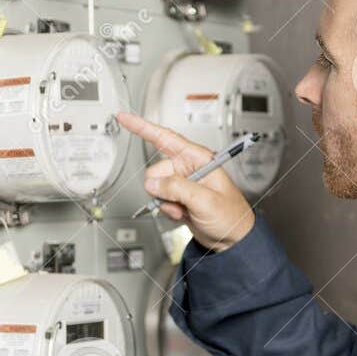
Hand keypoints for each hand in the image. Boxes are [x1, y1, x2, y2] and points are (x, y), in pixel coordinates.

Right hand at [116, 112, 255, 251]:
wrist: (232, 238)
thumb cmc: (231, 215)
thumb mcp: (206, 200)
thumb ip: (178, 188)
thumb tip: (153, 183)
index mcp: (198, 158)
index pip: (165, 137)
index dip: (142, 127)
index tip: (124, 117)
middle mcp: (188, 168)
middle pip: (155, 170)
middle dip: (163, 188)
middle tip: (182, 200)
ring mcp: (182, 184)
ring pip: (155, 188)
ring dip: (167, 203)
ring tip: (187, 209)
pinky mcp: (178, 198)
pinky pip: (160, 201)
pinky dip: (169, 211)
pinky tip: (185, 214)